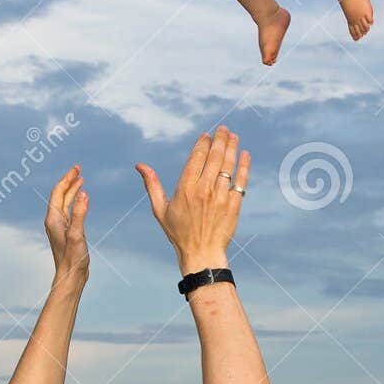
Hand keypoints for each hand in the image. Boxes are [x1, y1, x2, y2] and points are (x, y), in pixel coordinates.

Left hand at [45, 164, 88, 280]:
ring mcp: (59, 226)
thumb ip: (80, 213)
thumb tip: (83, 193)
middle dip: (69, 181)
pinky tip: (81, 200)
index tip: (77, 169)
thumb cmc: (72, 258)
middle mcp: (54, 220)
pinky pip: (69, 211)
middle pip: (60, 195)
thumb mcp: (77, 234)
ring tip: (81, 181)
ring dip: (72, 191)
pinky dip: (75, 202)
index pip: (58, 192)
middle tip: (79, 170)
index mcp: (53, 218)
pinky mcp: (66, 232)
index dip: (67, 179)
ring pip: (65, 202)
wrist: (70, 276)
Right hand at [135, 126, 249, 272]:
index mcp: (185, 189)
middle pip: (215, 157)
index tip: (207, 135)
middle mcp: (204, 190)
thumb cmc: (179, 232)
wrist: (201, 253)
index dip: (203, 143)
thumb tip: (139, 165)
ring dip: (232, 148)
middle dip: (220, 139)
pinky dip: (243, 166)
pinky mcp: (233, 204)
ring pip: (228, 166)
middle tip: (223, 129)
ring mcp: (220, 197)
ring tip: (233, 136)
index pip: (197, 157)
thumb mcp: (160, 209)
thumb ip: (152, 184)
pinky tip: (244, 154)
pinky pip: (240, 180)